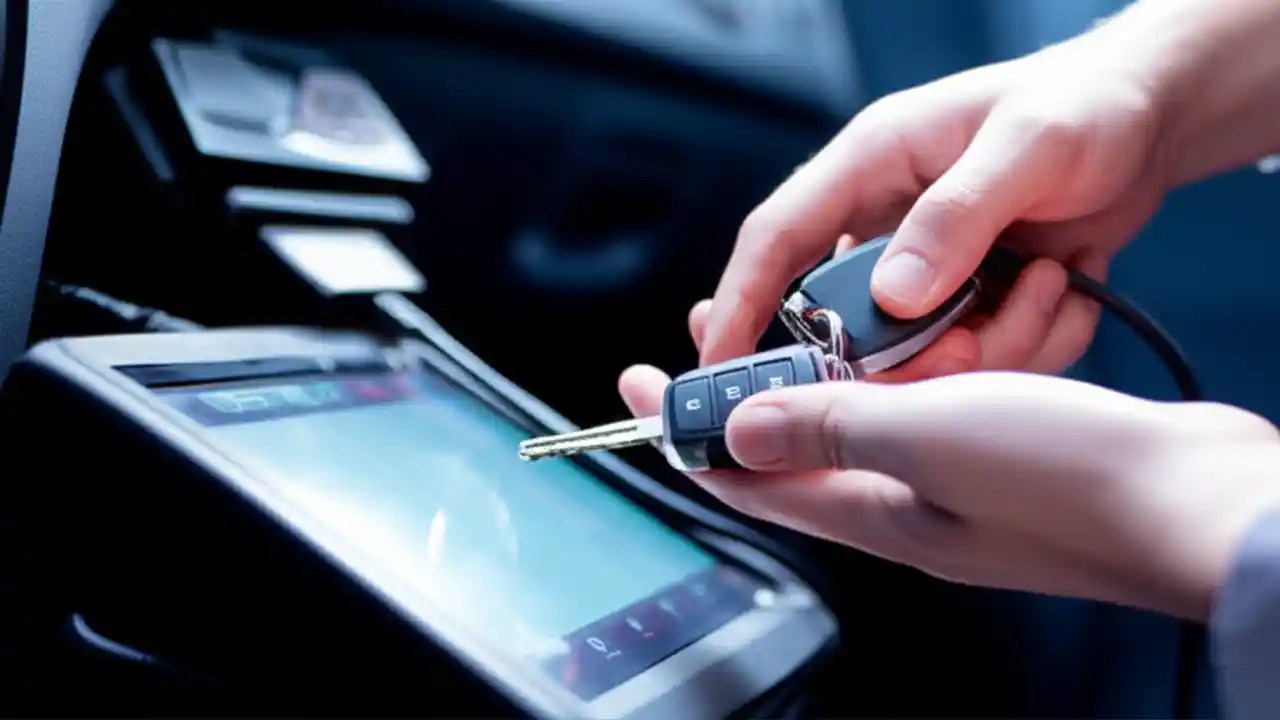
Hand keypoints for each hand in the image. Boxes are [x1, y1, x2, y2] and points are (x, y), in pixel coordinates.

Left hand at [619, 363, 1279, 621]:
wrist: (1198, 502)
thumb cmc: (1076, 483)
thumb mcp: (930, 439)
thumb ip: (830, 429)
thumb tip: (744, 427)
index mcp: (876, 516)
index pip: (747, 479)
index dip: (684, 430)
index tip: (637, 385)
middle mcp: (904, 509)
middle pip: (791, 456)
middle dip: (742, 400)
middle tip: (705, 346)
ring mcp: (951, 489)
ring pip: (855, 432)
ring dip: (816, 384)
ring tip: (788, 335)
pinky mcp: (996, 460)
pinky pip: (916, 418)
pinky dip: (890, 381)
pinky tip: (891, 351)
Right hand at [697, 14, 1180, 378]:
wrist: (1153, 120)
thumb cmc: (1085, 104)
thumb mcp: (1027, 145)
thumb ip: (957, 215)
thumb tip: (894, 296)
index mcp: (870, 167)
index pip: (776, 238)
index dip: (738, 301)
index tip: (718, 360)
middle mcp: (886, 225)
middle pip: (847, 322)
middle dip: (909, 353)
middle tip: (970, 340)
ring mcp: (928, 271)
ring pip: (920, 356)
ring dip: (993, 343)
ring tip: (1051, 282)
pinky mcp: (972, 304)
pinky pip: (982, 360)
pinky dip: (1032, 342)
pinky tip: (1067, 288)